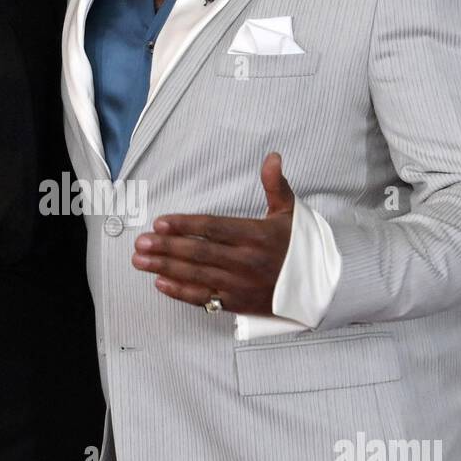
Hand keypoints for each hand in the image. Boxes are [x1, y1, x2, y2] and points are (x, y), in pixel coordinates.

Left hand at [131, 152, 294, 313]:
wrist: (320, 286)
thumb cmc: (300, 245)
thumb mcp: (290, 212)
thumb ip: (276, 185)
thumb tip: (273, 157)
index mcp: (256, 235)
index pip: (214, 228)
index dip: (185, 225)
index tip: (160, 222)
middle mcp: (246, 261)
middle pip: (199, 253)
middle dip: (166, 247)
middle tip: (140, 243)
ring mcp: (240, 284)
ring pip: (197, 276)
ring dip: (165, 268)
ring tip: (140, 261)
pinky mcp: (238, 303)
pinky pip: (205, 299)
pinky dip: (181, 293)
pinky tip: (160, 284)